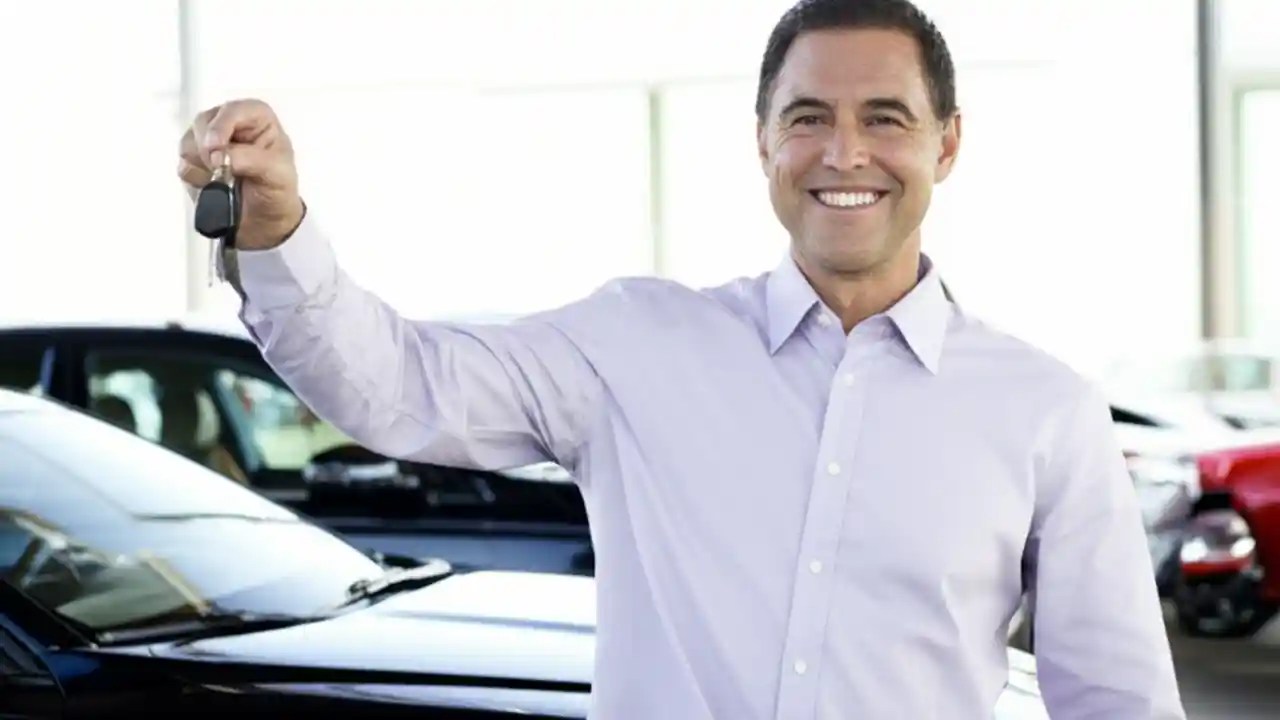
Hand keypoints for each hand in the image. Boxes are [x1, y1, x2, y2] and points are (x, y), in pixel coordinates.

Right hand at [178, 99, 304, 250]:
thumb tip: (218, 155)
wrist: (265, 223)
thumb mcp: (277, 174)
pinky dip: (196, 178)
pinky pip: (183, 164)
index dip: (220, 126)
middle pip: (203, 123)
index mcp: (256, 118)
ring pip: (188, 143)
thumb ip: (250, 159)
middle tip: (220, 169)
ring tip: (224, 180)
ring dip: (202, 166)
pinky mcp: (195, 162)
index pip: (233, 110)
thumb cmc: (278, 192)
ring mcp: (209, 142)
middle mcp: (230, 124)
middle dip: (208, 148)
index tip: (215, 149)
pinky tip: (213, 186)